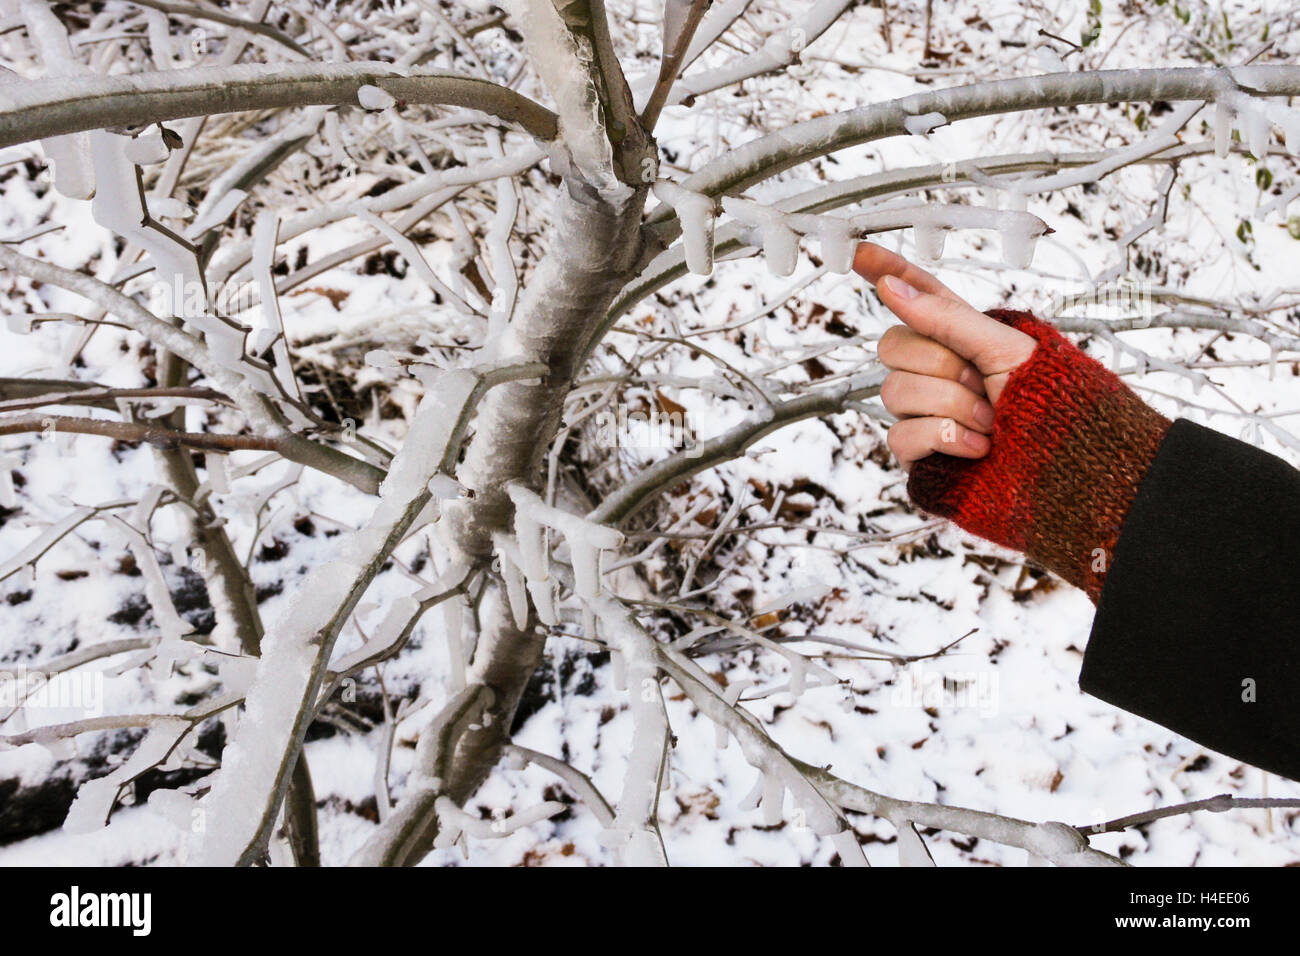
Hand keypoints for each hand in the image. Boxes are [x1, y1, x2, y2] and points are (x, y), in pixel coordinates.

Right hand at [852, 242, 1037, 466]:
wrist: (1059, 467)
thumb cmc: (1049, 405)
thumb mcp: (1006, 347)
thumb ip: (946, 317)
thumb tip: (892, 287)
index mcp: (958, 334)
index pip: (915, 294)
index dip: (886, 272)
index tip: (859, 252)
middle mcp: (932, 369)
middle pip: (893, 345)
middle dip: (941, 364)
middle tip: (981, 383)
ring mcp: (920, 410)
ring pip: (895, 391)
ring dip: (951, 406)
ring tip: (989, 420)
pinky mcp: (917, 451)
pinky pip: (901, 435)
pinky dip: (945, 439)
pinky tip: (977, 447)